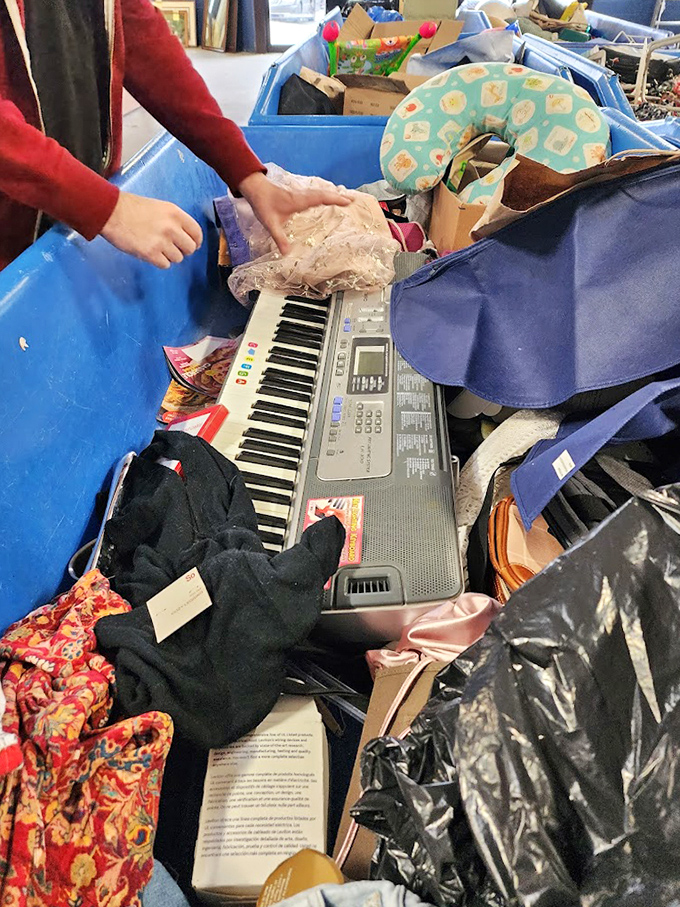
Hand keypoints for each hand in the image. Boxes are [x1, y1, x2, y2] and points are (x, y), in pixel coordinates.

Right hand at [101, 192, 202, 268]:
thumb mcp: (159, 207)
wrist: (111, 212)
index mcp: (175, 213)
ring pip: (178, 258)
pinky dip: (159, 262)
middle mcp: (171, 228)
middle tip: (171, 247)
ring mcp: (161, 241)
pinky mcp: (150, 253)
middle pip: (190, 248)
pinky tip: (150, 252)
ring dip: (169, 256)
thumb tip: (185, 236)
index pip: (196, 232)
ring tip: (156, 247)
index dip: (196, 241)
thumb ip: (174, 220)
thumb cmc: (132, 208)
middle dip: (182, 250)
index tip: (193, 244)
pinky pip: (165, 265)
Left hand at [237, 171, 351, 254]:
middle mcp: (302, 195)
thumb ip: (279, 238)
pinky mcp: (298, 194)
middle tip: (353, 200)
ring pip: (320, 192)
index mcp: (298, 201)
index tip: (347, 202)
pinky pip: (316, 193)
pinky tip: (329, 197)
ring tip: (346, 198)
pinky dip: (325, 195)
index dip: (334, 199)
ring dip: (333, 194)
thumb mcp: (270, 224)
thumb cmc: (263, 205)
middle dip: (339, 196)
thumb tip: (287, 254)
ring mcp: (301, 193)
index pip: (320, 198)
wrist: (255, 189)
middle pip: (324, 194)